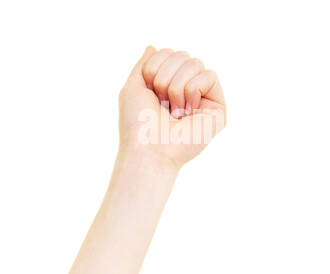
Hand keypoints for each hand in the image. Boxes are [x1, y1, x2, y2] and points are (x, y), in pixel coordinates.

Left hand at [119, 45, 225, 171]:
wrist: (148, 150)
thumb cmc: (138, 124)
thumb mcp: (133, 88)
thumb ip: (143, 65)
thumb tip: (152, 47)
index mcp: (167, 85)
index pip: (168, 52)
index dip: (154, 67)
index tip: (148, 91)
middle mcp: (186, 90)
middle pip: (182, 55)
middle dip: (165, 76)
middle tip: (161, 103)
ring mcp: (202, 99)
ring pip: (195, 62)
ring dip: (176, 86)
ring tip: (174, 112)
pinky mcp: (217, 108)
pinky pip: (209, 75)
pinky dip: (193, 91)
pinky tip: (187, 113)